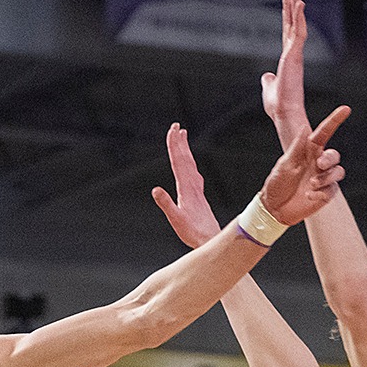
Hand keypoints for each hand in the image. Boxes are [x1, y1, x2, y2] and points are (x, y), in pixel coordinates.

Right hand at [152, 124, 219, 248]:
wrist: (211, 240)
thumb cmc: (193, 233)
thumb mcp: (177, 220)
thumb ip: (166, 204)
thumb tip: (155, 190)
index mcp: (186, 188)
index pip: (178, 162)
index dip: (174, 146)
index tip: (172, 131)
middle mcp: (193, 186)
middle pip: (185, 159)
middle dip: (180, 142)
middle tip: (176, 126)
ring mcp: (197, 190)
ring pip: (190, 165)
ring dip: (185, 150)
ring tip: (183, 137)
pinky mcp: (198, 196)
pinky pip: (193, 174)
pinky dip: (190, 164)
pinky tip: (190, 165)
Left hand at [260, 107, 348, 226]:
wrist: (274, 208)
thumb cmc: (277, 183)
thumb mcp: (284, 164)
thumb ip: (296, 147)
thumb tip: (304, 127)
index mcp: (308, 152)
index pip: (324, 133)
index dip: (335, 120)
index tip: (345, 109)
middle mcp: (317, 164)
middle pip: (334, 155)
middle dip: (330, 158)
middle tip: (319, 164)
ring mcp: (322, 179)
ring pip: (338, 172)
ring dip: (326, 178)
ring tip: (312, 184)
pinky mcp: (325, 194)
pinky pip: (332, 190)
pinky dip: (322, 193)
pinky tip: (310, 196)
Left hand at [261, 0, 309, 146]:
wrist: (283, 113)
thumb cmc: (278, 105)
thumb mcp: (269, 88)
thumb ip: (268, 80)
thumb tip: (266, 76)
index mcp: (287, 58)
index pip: (287, 32)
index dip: (288, 16)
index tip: (289, 1)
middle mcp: (292, 53)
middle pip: (292, 23)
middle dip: (292, 5)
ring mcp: (294, 53)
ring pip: (296, 23)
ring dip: (295, 5)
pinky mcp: (294, 56)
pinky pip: (298, 32)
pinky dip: (299, 17)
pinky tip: (300, 3)